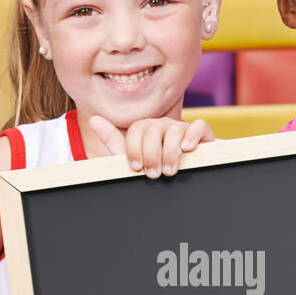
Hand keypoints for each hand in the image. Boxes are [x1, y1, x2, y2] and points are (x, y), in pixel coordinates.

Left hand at [89, 115, 214, 177]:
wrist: (183, 176)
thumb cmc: (156, 167)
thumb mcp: (133, 158)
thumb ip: (113, 141)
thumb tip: (93, 119)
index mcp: (146, 129)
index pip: (137, 130)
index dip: (134, 149)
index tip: (136, 168)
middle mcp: (163, 125)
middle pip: (153, 130)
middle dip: (152, 155)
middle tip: (154, 174)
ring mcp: (182, 127)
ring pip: (175, 130)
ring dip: (170, 153)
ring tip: (170, 171)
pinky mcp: (202, 133)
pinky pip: (199, 126)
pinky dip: (192, 136)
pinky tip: (187, 149)